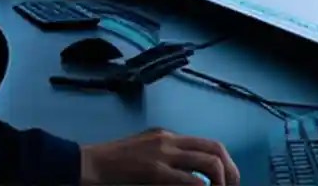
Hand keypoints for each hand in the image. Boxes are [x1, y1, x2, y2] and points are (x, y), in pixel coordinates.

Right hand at [80, 127, 239, 185]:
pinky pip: (190, 180)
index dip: (226, 164)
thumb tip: (193, 178)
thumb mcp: (143, 156)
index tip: (228, 183)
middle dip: (231, 172)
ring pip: (209, 162)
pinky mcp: (154, 171)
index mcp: (166, 136)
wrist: (86, 165)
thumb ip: (166, 162)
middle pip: (215, 149)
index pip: (208, 144)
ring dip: (221, 181)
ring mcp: (162, 154)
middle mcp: (168, 140)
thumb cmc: (111, 167)